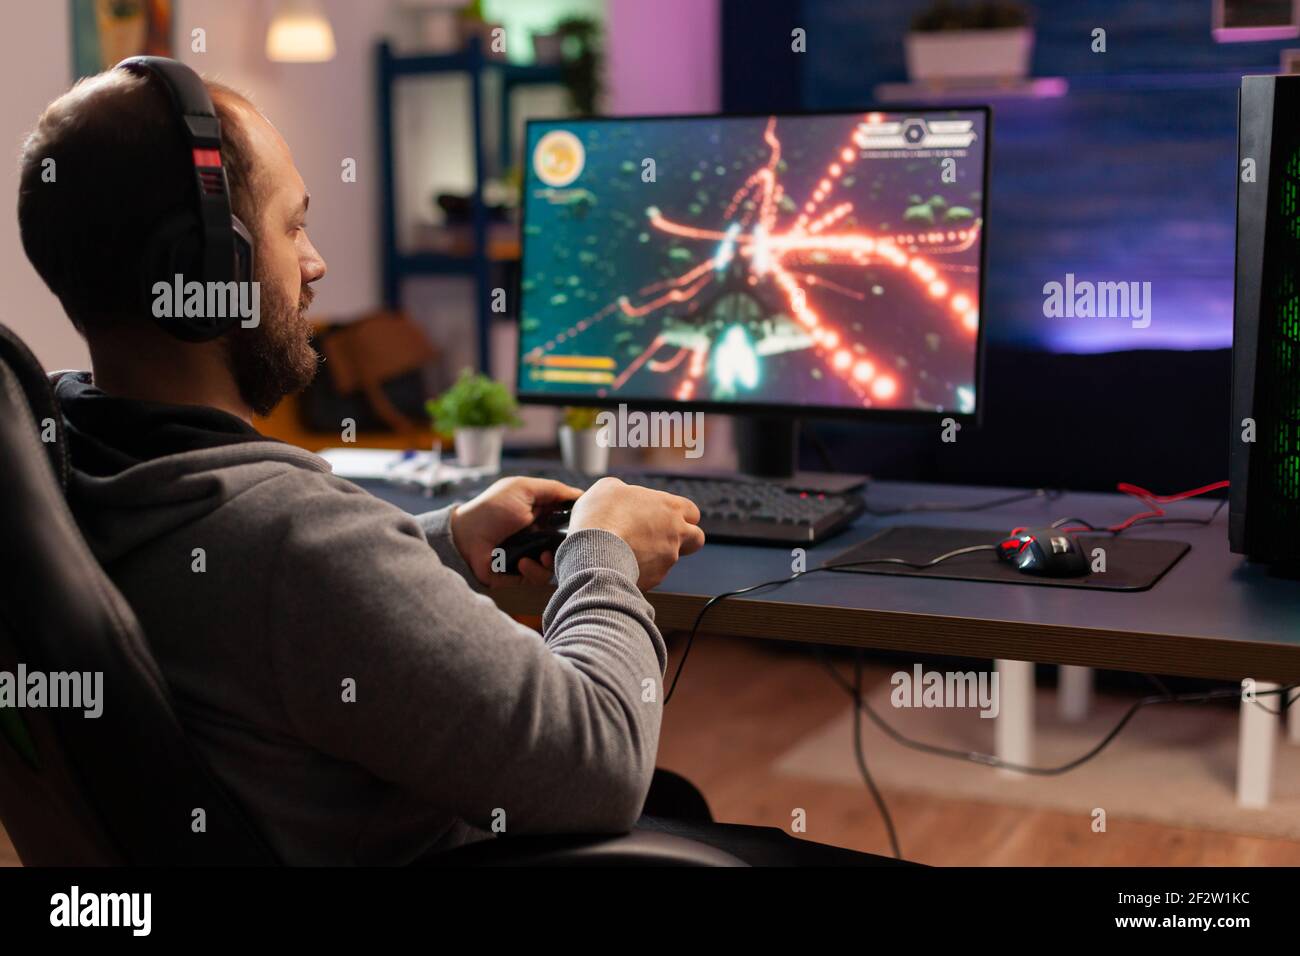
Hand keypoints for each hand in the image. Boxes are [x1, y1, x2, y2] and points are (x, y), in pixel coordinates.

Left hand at [450, 477, 582, 586]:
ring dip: (551, 560)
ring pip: (558, 562)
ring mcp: (533, 553)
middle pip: (570, 542)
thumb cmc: (491, 510)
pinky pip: (540, 577)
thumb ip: (553, 490)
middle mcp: (541, 533)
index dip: (580, 520)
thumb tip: (581, 494)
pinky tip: (522, 562)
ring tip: (541, 556)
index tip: (587, 521)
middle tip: (567, 542)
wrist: (464, 539)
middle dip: (571, 544)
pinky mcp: (524, 573)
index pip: (571, 518)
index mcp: (542, 513)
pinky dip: (534, 570)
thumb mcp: (523, 489)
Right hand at [568, 476, 704, 589]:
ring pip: (671, 560)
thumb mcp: (608, 488)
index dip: (681, 515)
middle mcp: (676, 534)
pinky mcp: (655, 579)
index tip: (667, 518)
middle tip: (662, 539)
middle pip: (696, 539)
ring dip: (655, 557)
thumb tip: (621, 494)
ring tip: (628, 552)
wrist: (594, 552)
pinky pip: (653, 576)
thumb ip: (623, 490)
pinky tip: (621, 566)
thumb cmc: (601, 517)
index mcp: (670, 507)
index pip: (692, 512)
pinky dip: (641, 571)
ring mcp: (668, 559)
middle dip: (684, 540)